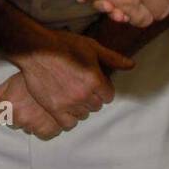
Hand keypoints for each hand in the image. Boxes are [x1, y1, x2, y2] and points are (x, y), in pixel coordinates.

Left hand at [0, 72, 63, 140]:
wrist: (59, 74)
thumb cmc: (34, 75)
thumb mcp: (11, 82)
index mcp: (8, 104)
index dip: (1, 110)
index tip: (9, 104)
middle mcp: (19, 116)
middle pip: (11, 123)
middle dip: (17, 114)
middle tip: (27, 101)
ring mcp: (34, 124)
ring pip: (27, 128)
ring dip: (31, 120)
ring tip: (38, 106)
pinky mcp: (48, 129)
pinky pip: (43, 134)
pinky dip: (45, 127)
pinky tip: (47, 115)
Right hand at [11, 30, 134, 130]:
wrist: (36, 50)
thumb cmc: (65, 45)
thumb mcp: (92, 47)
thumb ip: (113, 58)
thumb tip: (132, 65)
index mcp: (95, 79)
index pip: (109, 96)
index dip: (103, 88)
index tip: (94, 81)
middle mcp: (83, 94)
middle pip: (97, 105)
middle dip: (92, 96)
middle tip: (81, 85)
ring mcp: (68, 103)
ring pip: (84, 114)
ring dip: (81, 107)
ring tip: (72, 93)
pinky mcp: (54, 109)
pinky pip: (69, 124)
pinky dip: (70, 118)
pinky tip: (67, 107)